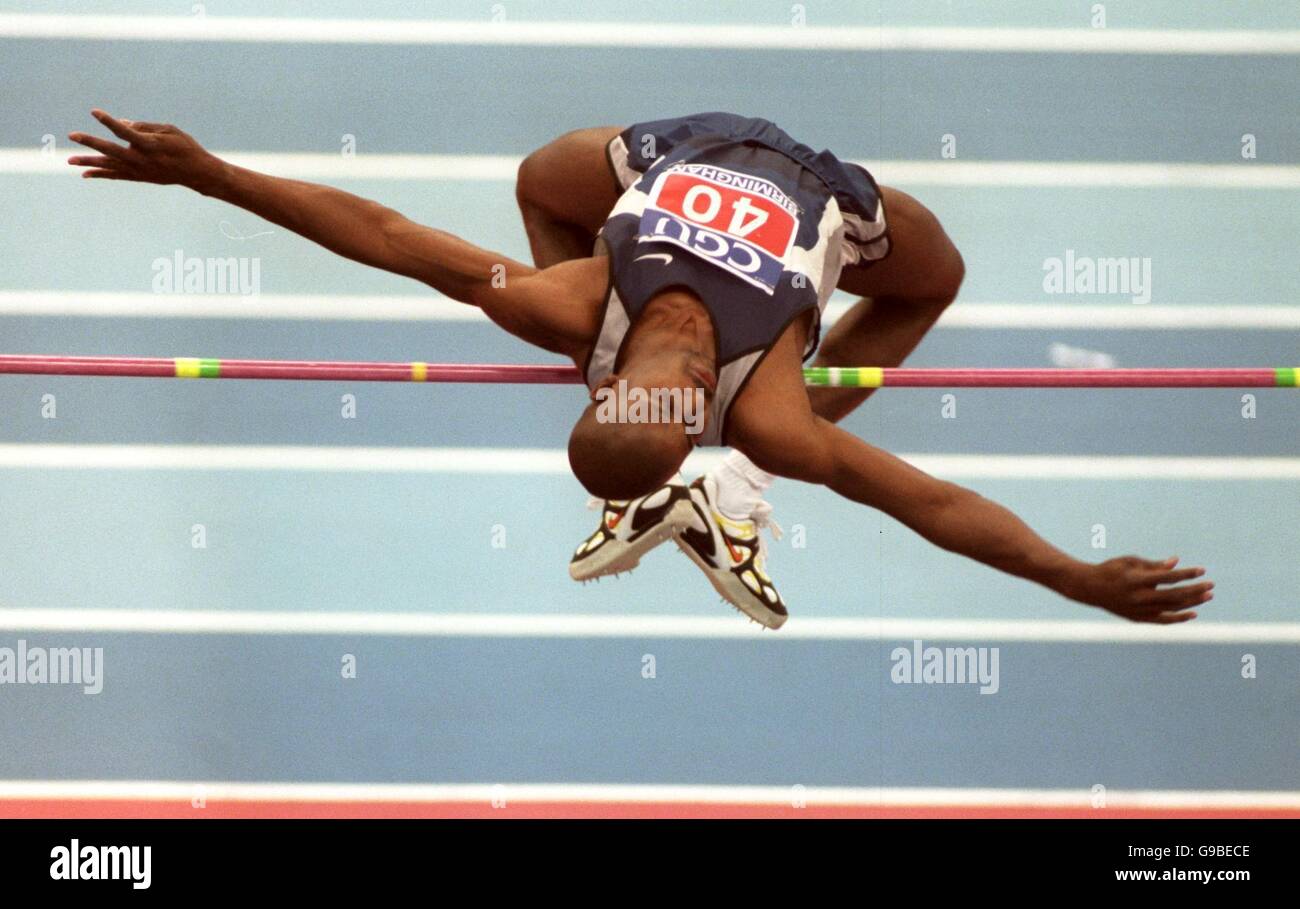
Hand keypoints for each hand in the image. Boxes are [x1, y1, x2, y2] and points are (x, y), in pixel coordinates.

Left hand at [67, 109, 222, 188]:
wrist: (197, 173)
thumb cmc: (185, 147)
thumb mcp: (168, 130)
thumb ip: (144, 126)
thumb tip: (122, 124)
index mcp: (151, 145)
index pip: (125, 131)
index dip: (109, 121)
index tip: (94, 112)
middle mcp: (142, 160)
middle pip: (111, 150)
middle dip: (91, 142)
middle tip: (72, 135)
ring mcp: (140, 171)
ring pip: (110, 166)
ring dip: (89, 162)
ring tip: (69, 160)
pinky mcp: (139, 177)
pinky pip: (116, 176)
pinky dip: (101, 174)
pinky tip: (85, 174)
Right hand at [1066, 556, 1212, 623]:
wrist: (1089, 588)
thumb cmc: (1111, 570)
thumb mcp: (1130, 562)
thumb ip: (1154, 565)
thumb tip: (1176, 563)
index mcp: (1137, 580)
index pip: (1168, 578)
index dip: (1187, 574)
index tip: (1202, 570)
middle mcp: (1139, 597)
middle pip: (1175, 596)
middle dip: (1195, 590)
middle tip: (1211, 585)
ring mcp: (1139, 610)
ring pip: (1171, 609)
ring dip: (1192, 603)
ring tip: (1207, 596)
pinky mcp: (1138, 618)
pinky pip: (1163, 620)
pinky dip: (1178, 618)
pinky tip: (1193, 613)